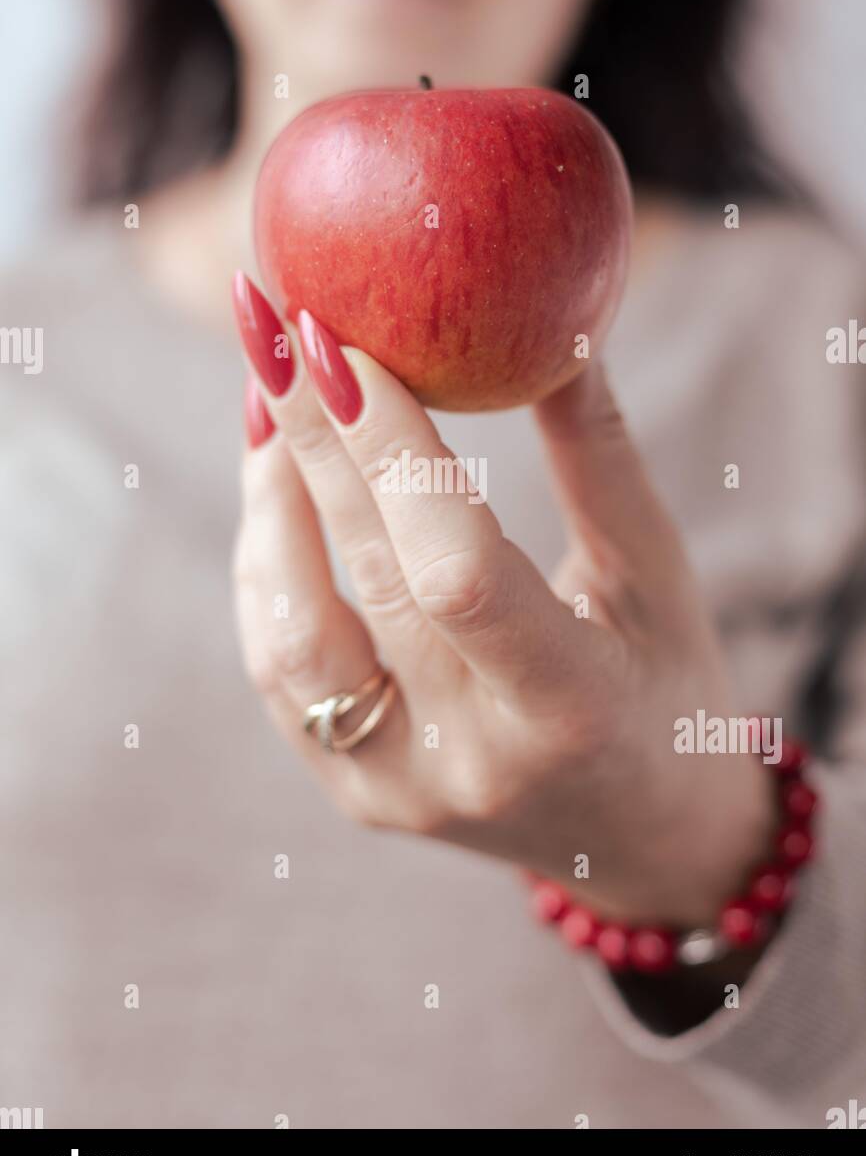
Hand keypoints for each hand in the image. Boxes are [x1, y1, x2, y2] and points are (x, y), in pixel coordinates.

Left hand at [233, 278, 773, 927]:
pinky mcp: (354, 792)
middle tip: (273, 321)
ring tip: (270, 399)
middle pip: (364, 577)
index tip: (345, 336)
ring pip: (291, 631)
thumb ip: (598, 452)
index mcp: (570, 707)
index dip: (392, 450)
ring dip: (270, 503)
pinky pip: (280, 669)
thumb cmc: (667, 686)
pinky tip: (277, 489)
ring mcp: (398, 788)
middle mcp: (470, 761)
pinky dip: (269, 568)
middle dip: (309, 437)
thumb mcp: (656, 573)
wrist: (642, 836)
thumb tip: (554, 319)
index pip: (457, 569)